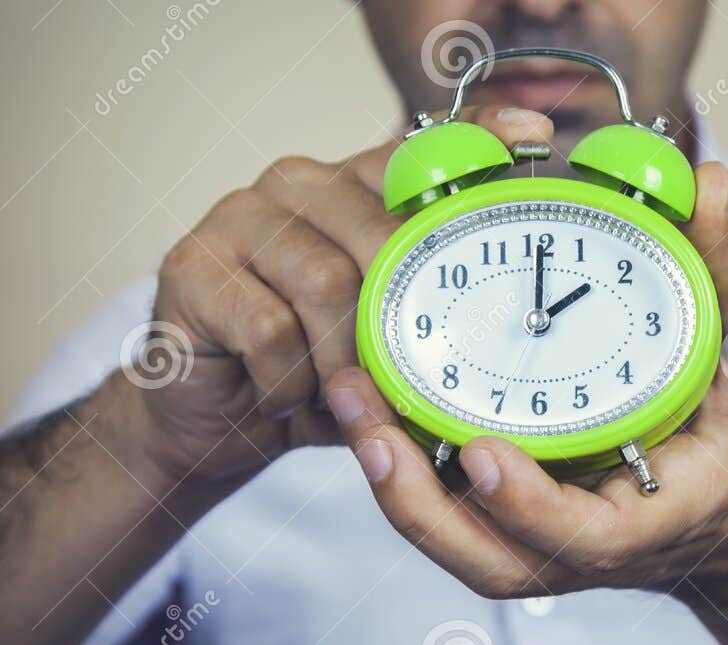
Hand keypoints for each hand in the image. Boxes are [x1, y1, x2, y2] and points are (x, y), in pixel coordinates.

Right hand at [108, 106, 556, 489]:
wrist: (215, 420)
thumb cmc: (313, 379)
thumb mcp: (388, 354)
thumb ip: (432, 323)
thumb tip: (516, 324)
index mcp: (355, 192)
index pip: (422, 151)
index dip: (478, 141)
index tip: (535, 139)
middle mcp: (301, 186)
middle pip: (381, 235)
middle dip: (401, 321)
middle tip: (397, 379)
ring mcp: (240, 216)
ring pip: (328, 285)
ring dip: (339, 364)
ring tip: (328, 394)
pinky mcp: (192, 265)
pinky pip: (271, 328)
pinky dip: (287, 382)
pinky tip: (279, 395)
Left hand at [326, 161, 727, 602]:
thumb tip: (710, 185)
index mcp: (656, 519)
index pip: (586, 539)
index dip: (529, 507)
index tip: (482, 453)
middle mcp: (587, 549)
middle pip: (492, 558)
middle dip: (418, 501)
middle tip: (365, 418)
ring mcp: (545, 546)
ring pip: (455, 543)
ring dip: (393, 485)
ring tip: (348, 398)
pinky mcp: (514, 525)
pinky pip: (448, 513)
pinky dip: (402, 470)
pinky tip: (365, 401)